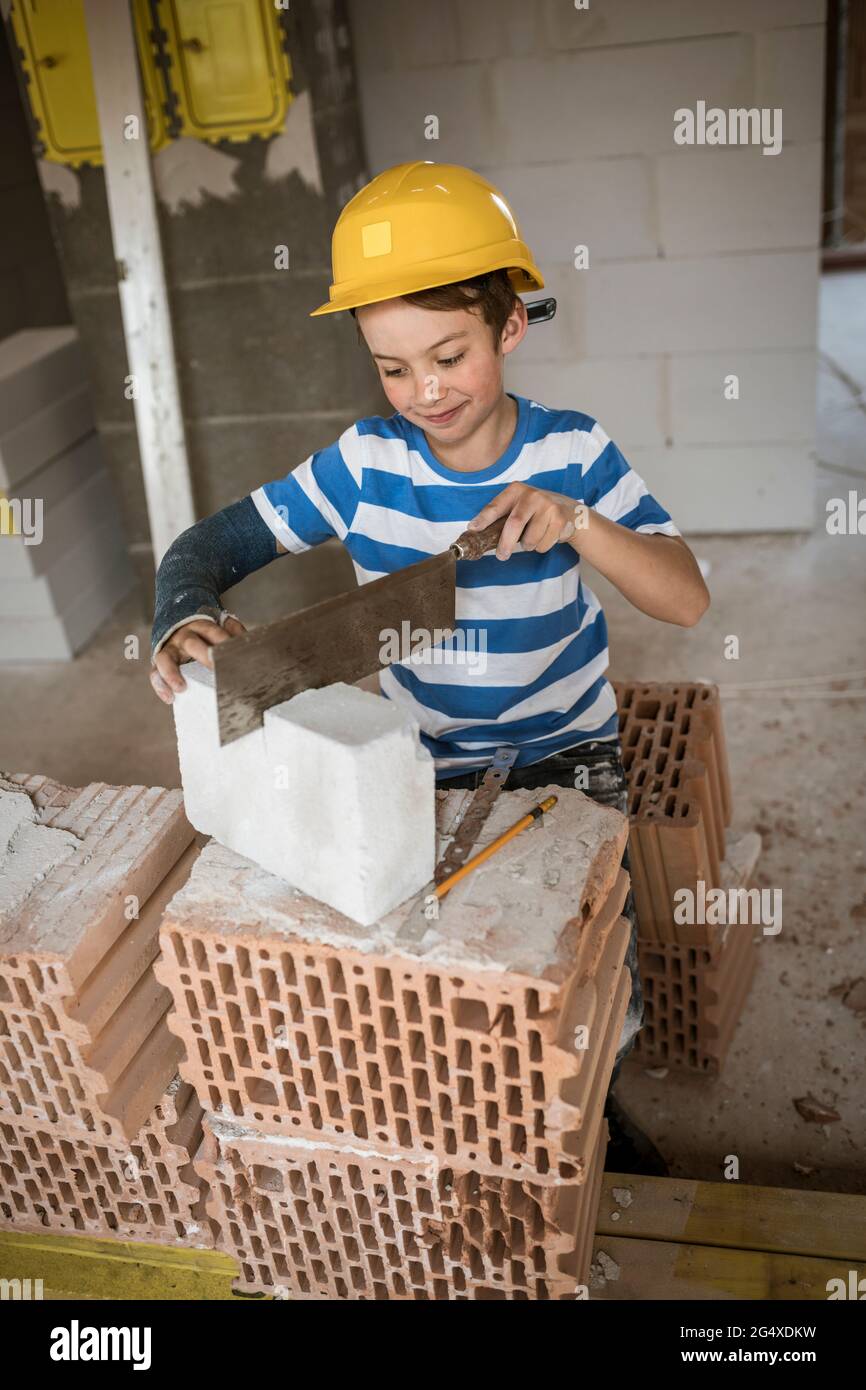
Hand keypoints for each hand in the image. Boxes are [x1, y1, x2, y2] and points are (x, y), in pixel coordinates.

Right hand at [150, 616, 246, 704]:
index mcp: (201, 626)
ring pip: (164, 658)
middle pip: (191, 643)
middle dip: (203, 656)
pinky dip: (161, 686)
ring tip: (181, 688)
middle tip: (215, 669)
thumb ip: (233, 632)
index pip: (212, 631)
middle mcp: (183, 637)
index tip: (232, 654)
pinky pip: (155, 674)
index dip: (222, 640)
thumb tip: (248, 642)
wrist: (178, 627)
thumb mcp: (219, 628)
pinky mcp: (159, 664)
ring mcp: (169, 650)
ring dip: (172, 673)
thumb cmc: (205, 635)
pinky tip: (170, 698)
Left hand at [467, 483, 587, 559]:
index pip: (496, 506)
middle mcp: (532, 495)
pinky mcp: (559, 520)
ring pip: (530, 539)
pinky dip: (541, 547)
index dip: (484, 519)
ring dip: (527, 546)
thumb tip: (476, 532)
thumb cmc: (536, 512)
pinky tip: (546, 536)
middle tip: (502, 556)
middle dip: (505, 544)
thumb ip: (501, 517)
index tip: (473, 529)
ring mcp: (548, 506)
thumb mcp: (518, 507)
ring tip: (531, 538)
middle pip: (514, 524)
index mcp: (516, 490)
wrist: (570, 512)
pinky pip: (543, 544)